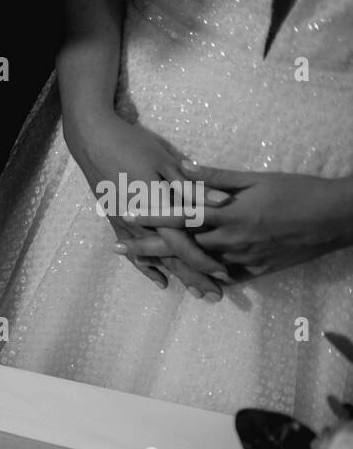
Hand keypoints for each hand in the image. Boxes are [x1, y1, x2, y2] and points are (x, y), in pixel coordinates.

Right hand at [64, 113, 228, 298]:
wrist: (93, 141)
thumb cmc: (132, 146)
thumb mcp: (165, 161)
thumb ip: (191, 186)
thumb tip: (222, 201)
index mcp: (157, 206)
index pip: (184, 242)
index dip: (204, 259)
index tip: (224, 273)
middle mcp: (141, 222)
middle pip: (172, 258)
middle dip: (195, 277)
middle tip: (215, 295)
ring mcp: (127, 225)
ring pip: (156, 259)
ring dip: (177, 277)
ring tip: (196, 293)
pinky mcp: (117, 222)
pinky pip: (133, 252)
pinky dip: (147, 269)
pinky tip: (161, 282)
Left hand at [121, 164, 352, 277]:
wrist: (336, 218)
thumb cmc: (298, 191)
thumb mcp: (256, 179)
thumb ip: (216, 179)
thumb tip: (182, 169)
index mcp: (228, 215)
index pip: (180, 216)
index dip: (152, 215)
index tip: (126, 213)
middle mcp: (230, 241)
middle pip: (180, 246)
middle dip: (148, 248)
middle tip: (118, 248)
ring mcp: (241, 260)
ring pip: (197, 265)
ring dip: (170, 265)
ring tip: (143, 266)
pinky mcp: (254, 272)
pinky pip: (221, 277)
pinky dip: (202, 277)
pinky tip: (184, 279)